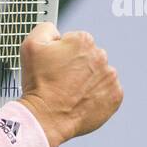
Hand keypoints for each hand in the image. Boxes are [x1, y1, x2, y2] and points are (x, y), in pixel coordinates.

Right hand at [18, 23, 122, 146]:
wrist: (46, 117)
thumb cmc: (38, 83)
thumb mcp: (30, 45)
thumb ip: (45, 28)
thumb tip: (56, 31)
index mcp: (83, 41)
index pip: (75, 41)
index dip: (62, 53)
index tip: (55, 65)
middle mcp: (101, 56)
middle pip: (89, 57)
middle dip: (77, 66)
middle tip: (61, 80)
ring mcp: (110, 77)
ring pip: (99, 74)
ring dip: (88, 80)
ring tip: (71, 92)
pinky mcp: (115, 96)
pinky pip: (107, 91)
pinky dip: (97, 95)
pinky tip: (81, 100)